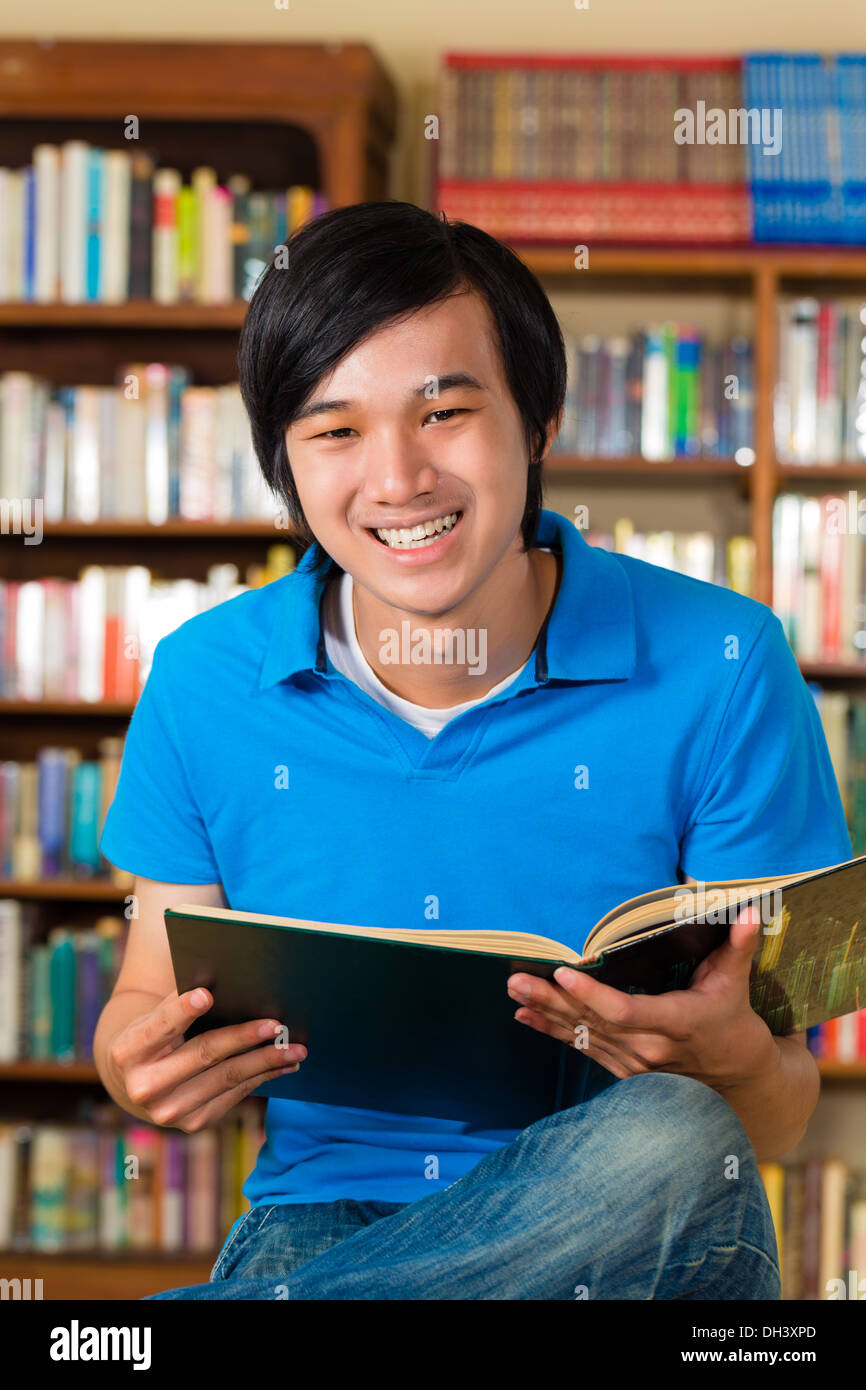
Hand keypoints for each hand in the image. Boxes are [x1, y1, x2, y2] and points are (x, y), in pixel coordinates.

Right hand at [108, 987, 306, 1130]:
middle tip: (277, 1025)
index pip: (159, 1026)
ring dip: (267, 1062)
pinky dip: (262, 1077)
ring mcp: (169, 1111)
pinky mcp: (193, 1123)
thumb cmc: (154, 1033)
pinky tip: (283, 1066)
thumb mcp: (155, 1015)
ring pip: (227, 1078)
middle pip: (204, 1054)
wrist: (137, 1080)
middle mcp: (144, 1086)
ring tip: (296, 1049)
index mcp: (128, 1051)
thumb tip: (225, 982)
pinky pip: (235, 1095)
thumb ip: (180, 1000)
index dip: (183, 1010)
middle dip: (245, 1037)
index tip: (207, 995)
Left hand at [507, 904, 776, 1088]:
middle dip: (552, 1000)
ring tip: (513, 992)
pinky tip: (525, 1016)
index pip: (626, 1012)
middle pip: (593, 1023)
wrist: (738, 1077)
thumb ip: (739, 945)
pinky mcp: (625, 1070)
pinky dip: (553, 1031)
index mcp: (676, 1022)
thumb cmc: (733, 1019)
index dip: (592, 994)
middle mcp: (650, 1048)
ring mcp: (635, 1064)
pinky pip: (583, 1048)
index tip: (564, 972)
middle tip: (516, 980)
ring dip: (545, 1013)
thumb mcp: (736, 982)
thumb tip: (752, 908)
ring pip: (582, 1036)